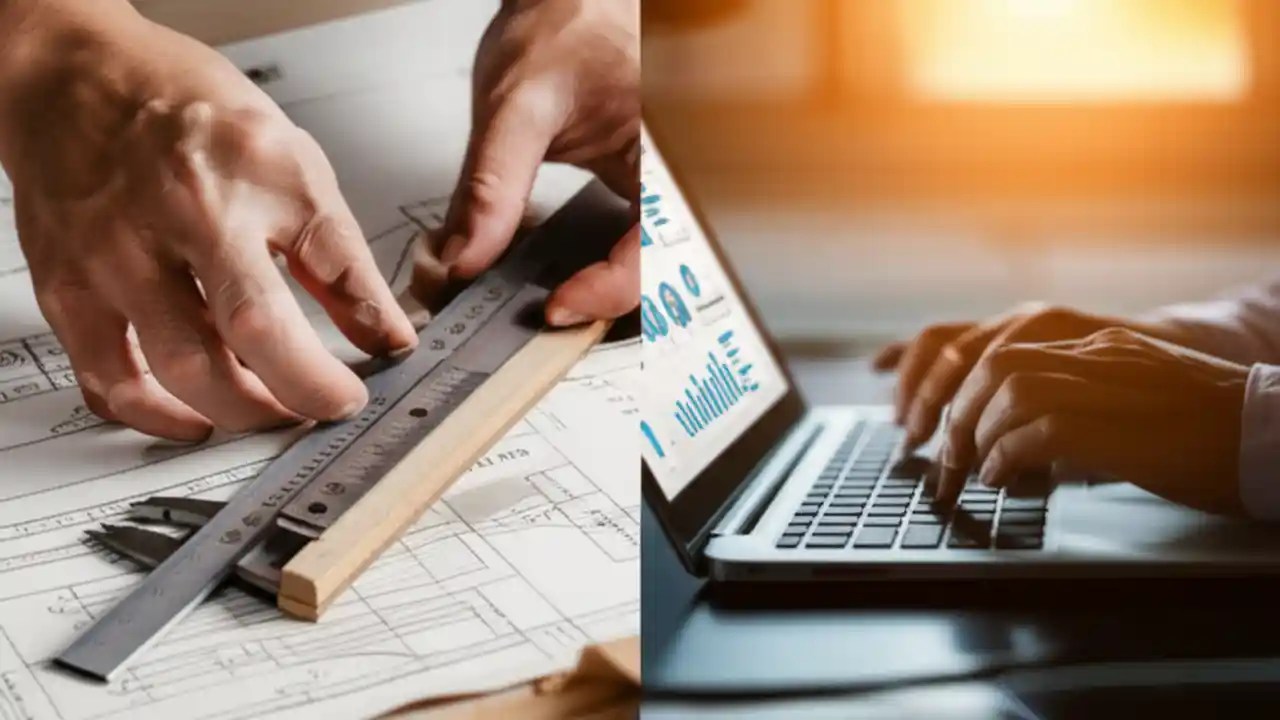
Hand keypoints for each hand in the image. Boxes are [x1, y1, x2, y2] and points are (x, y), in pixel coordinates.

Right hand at [0, 1, 415, 440]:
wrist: (77, 76)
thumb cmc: (187, 114)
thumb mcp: (291, 162)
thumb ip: (339, 255)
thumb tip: (386, 333)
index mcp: (248, 172)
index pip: (326, 269)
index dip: (364, 324)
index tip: (377, 372)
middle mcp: (176, 212)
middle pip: (248, 330)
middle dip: (300, 390)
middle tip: (324, 405)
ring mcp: (113, 253)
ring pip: (180, 367)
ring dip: (240, 411)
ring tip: (273, 412)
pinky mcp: (66, 287)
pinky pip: (108, 377)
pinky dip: (155, 414)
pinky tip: (195, 417)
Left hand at [414, 0, 639, 325]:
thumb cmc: (569, 23)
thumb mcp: (517, 104)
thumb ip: (489, 187)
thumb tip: (462, 259)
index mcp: (666, 153)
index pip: (657, 249)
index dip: (609, 290)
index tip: (555, 306)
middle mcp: (679, 176)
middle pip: (662, 274)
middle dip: (608, 305)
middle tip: (548, 317)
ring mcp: (670, 186)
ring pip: (656, 269)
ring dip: (610, 294)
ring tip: (556, 299)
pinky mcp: (649, 192)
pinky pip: (640, 248)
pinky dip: (605, 272)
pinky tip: (569, 275)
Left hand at [933, 327, 1247, 514]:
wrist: (1274, 436)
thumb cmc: (1212, 435)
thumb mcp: (1136, 404)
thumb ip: (1084, 405)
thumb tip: (1025, 442)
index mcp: (1103, 348)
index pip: (1008, 349)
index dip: (965, 386)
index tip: (948, 424)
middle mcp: (1101, 356)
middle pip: (997, 363)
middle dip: (960, 410)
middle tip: (950, 452)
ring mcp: (1112, 386)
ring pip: (1010, 389)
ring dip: (980, 433)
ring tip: (977, 468)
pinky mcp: (1120, 426)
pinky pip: (1039, 431)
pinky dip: (1008, 456)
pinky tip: (1004, 478)